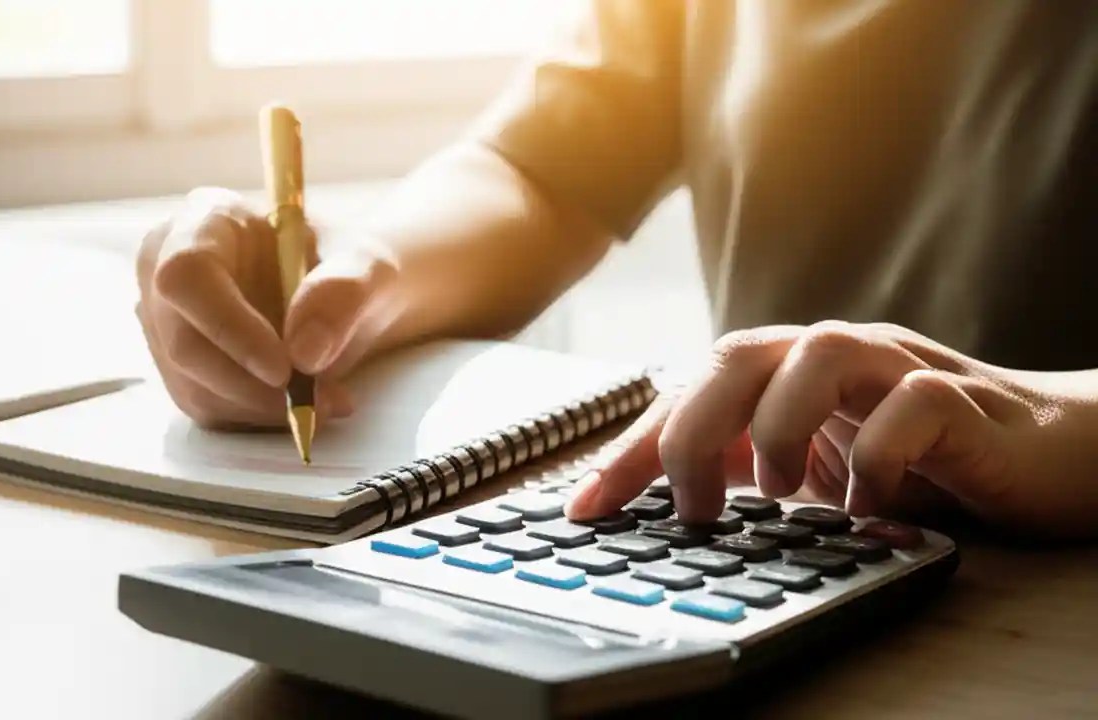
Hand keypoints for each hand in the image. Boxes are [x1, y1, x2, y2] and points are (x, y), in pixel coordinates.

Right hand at [135, 187, 399, 427]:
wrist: (351, 300)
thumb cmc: (351, 269)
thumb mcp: (369, 267)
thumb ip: (343, 294)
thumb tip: (305, 352)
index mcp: (205, 220)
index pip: (187, 274)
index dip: (227, 327)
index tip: (283, 369)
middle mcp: (167, 268)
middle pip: (182, 341)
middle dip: (253, 385)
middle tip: (321, 401)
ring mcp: (166, 322)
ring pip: (194, 385)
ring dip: (262, 407)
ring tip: (328, 401)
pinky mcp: (180, 367)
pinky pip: (207, 407)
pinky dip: (258, 417)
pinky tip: (301, 404)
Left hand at [565, 321, 1097, 539]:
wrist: (1045, 451)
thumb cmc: (918, 458)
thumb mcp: (814, 467)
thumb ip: (747, 468)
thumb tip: (660, 503)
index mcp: (785, 373)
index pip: (688, 392)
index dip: (629, 449)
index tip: (585, 508)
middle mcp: (832, 357)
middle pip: (736, 353)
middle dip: (693, 431)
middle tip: (690, 508)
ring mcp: (897, 368)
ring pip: (817, 353)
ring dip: (782, 427)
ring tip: (781, 496)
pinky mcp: (962, 399)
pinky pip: (912, 407)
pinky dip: (880, 460)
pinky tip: (871, 509)